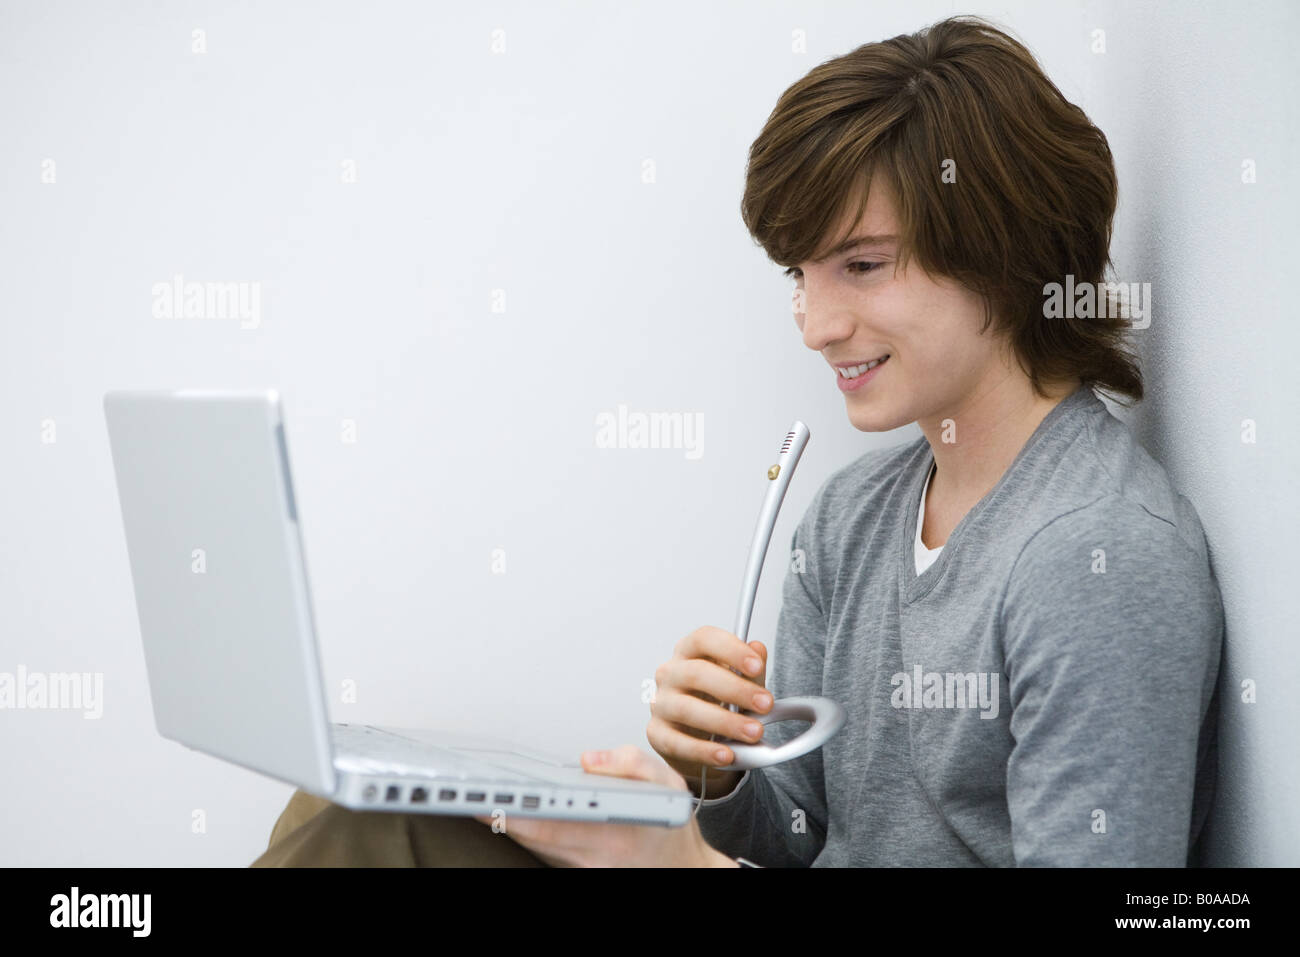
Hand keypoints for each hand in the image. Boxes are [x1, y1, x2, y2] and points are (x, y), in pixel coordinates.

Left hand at [472, 745, 731, 866]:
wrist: (684, 869)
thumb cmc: (672, 825)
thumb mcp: (666, 781)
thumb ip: (630, 763)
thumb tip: (589, 759)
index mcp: (616, 831)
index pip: (554, 824)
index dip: (517, 813)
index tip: (490, 799)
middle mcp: (597, 857)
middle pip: (534, 837)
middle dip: (501, 816)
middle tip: (469, 794)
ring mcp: (585, 870)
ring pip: (535, 847)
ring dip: (510, 825)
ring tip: (482, 800)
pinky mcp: (579, 874)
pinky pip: (544, 855)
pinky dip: (526, 837)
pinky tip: (510, 817)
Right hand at [646, 626, 770, 781]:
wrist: (702, 739)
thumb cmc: (720, 702)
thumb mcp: (741, 683)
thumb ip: (751, 670)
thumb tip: (758, 648)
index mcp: (689, 652)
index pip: (704, 639)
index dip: (731, 650)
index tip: (757, 666)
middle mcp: (670, 673)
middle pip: (696, 673)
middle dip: (736, 689)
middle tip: (765, 704)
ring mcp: (660, 703)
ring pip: (687, 709)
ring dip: (725, 722)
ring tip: (754, 732)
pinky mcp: (657, 734)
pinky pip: (678, 743)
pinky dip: (704, 750)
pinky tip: (726, 754)